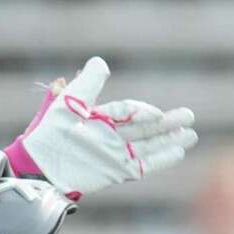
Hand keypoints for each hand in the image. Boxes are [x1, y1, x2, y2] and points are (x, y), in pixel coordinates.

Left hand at [4, 56, 196, 199]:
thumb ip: (87, 83)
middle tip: (190, 115)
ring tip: (191, 134)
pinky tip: (178, 152)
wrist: (42, 166)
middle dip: (166, 123)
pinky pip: (142, 166)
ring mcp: (113, 155)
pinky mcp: (114, 172)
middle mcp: (108, 137)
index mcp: (98, 118)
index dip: (141, 112)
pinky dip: (160, 160)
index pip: (127, 111)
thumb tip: (100, 62)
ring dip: (168, 140)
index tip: (155, 114)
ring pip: (147, 146)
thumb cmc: (51, 134)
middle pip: (143, 128)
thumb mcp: (69, 103)